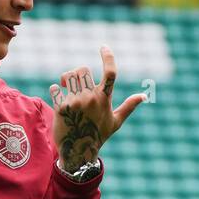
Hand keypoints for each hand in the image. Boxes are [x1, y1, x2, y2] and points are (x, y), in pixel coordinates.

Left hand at [48, 46, 145, 169]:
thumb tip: (144, 96)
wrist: (78, 152)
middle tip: (76, 82)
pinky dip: (56, 91)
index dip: (108, 57)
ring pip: (68, 75)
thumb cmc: (99, 135)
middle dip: (78, 72)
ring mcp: (75, 102)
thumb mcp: (116, 121)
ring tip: (66, 87)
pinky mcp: (61, 107)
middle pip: (82, 69)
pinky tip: (59, 99)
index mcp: (105, 99)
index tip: (104, 47)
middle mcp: (91, 99)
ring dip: (66, 78)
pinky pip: (55, 88)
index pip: (111, 73)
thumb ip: (129, 106)